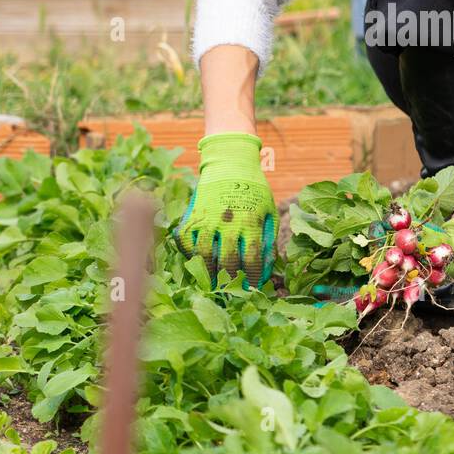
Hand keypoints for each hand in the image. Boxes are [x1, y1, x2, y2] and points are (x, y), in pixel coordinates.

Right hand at [173, 132, 277, 287]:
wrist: (230, 161)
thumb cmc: (254, 189)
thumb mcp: (268, 210)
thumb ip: (268, 239)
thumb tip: (267, 270)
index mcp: (250, 221)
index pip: (251, 258)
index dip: (251, 277)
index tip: (251, 288)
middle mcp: (228, 222)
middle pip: (227, 261)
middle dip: (229, 281)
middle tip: (230, 291)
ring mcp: (208, 218)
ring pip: (204, 255)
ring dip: (208, 274)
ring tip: (213, 283)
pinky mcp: (192, 214)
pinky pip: (185, 241)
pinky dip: (188, 254)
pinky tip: (196, 262)